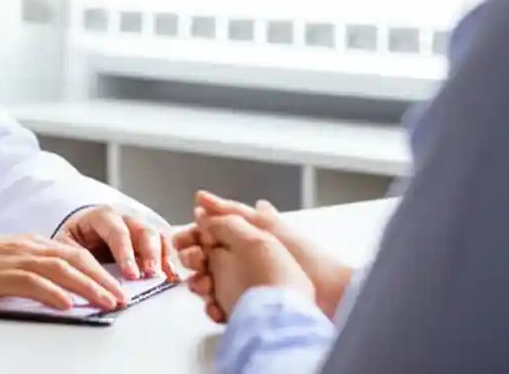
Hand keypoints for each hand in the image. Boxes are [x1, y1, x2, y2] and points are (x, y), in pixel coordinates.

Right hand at [0, 232, 128, 310]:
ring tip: (108, 302)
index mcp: (26, 243)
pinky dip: (54, 292)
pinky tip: (68, 304)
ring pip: (60, 269)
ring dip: (88, 286)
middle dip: (103, 279)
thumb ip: (27, 274)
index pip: (73, 254)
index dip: (99, 270)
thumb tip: (56, 294)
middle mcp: (24, 245)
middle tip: (124, 299)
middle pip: (74, 259)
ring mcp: (10, 258)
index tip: (118, 288)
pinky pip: (32, 282)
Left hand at [55, 205, 179, 281]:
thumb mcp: (66, 246)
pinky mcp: (148, 237)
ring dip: (163, 256)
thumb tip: (85, 284)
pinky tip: (172, 276)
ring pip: (157, 235)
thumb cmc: (73, 240)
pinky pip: (164, 244)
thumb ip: (75, 259)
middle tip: (151, 274)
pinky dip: (169, 259)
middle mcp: (124, 217)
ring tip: (166, 277)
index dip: (126, 253)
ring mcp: (138, 224)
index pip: (116, 231)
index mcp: (101, 216)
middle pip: (143, 230)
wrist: (79, 231)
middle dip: (149, 253)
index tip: (131, 274)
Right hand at [174, 191, 353, 317]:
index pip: (213, 230)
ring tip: (203, 285)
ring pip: (211, 282)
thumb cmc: (306, 258)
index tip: (178, 238)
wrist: (330, 295)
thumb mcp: (264, 227)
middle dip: (194, 259)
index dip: (193, 234)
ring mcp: (247, 284)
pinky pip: (222, 306)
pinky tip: (214, 306)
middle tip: (191, 261)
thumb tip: (201, 202)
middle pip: (208, 256)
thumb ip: (230, 214)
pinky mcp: (249, 307)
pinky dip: (214, 306)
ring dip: (201, 283)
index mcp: (251, 234)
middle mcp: (247, 258)